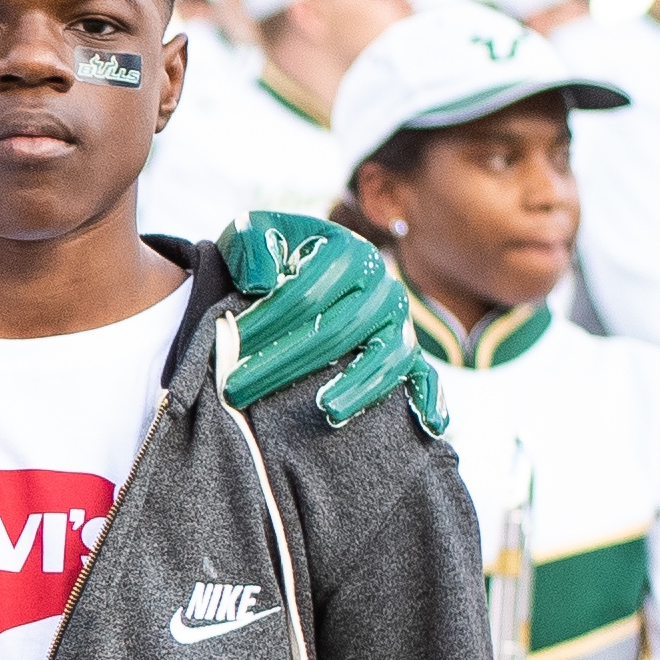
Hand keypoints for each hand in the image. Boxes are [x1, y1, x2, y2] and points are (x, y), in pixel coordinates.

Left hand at [217, 210, 439, 435]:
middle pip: (336, 331)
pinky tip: (431, 425)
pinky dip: (430, 398)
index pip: (306, 294)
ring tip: (326, 411)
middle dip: (282, 364)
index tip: (229, 347)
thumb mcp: (252, 233)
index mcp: (348, 253)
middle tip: (237, 391)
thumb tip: (262, 281)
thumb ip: (250, 242)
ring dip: (359, 386)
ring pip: (386, 356)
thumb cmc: (271, 258)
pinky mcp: (407, 351)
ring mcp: (397, 322)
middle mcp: (381, 287)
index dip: (265, 323)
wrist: (298, 273)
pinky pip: (423, 375)